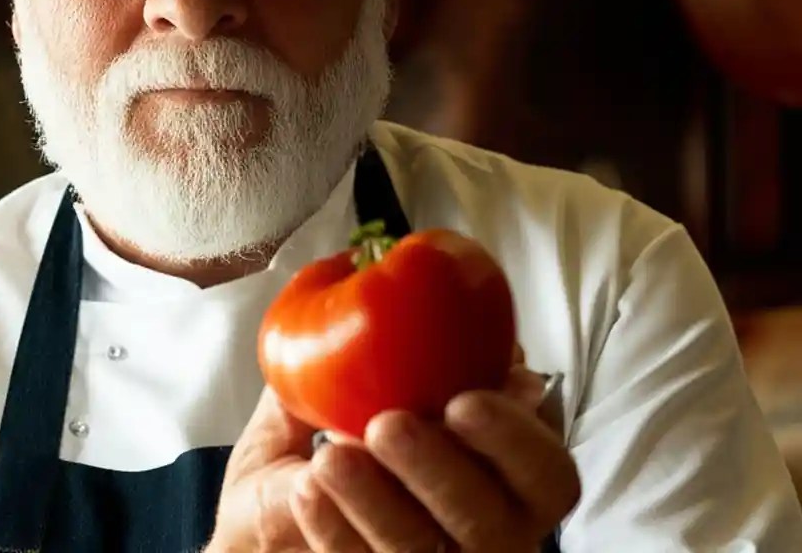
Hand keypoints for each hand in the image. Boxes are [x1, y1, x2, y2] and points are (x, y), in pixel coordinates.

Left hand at [210, 348, 580, 551]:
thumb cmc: (317, 451)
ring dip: (380, 501)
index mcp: (498, 480)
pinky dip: (334, 528)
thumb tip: (380, 276)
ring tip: (328, 458)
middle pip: (497, 522)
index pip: (546, 472)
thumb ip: (379, 351)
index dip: (519, 439)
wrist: (255, 521)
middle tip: (387, 424)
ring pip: (427, 552)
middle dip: (444, 471)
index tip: (462, 399)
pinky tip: (308, 491)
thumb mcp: (347, 392)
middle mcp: (480, 532)